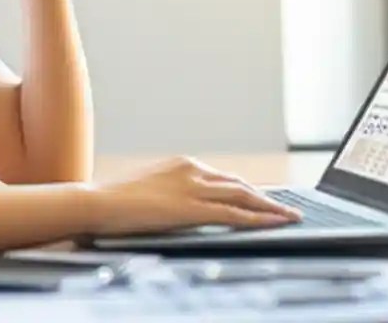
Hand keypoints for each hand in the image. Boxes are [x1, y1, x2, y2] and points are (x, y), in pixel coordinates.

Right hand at [86, 156, 301, 235]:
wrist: (98, 202)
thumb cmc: (115, 200)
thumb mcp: (149, 189)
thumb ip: (171, 192)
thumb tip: (180, 205)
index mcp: (182, 163)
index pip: (223, 178)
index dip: (246, 191)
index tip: (261, 199)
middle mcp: (192, 169)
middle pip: (238, 184)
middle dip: (264, 198)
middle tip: (285, 209)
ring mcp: (192, 187)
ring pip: (242, 196)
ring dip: (270, 207)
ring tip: (289, 217)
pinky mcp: (191, 208)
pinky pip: (233, 214)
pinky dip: (258, 219)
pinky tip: (273, 223)